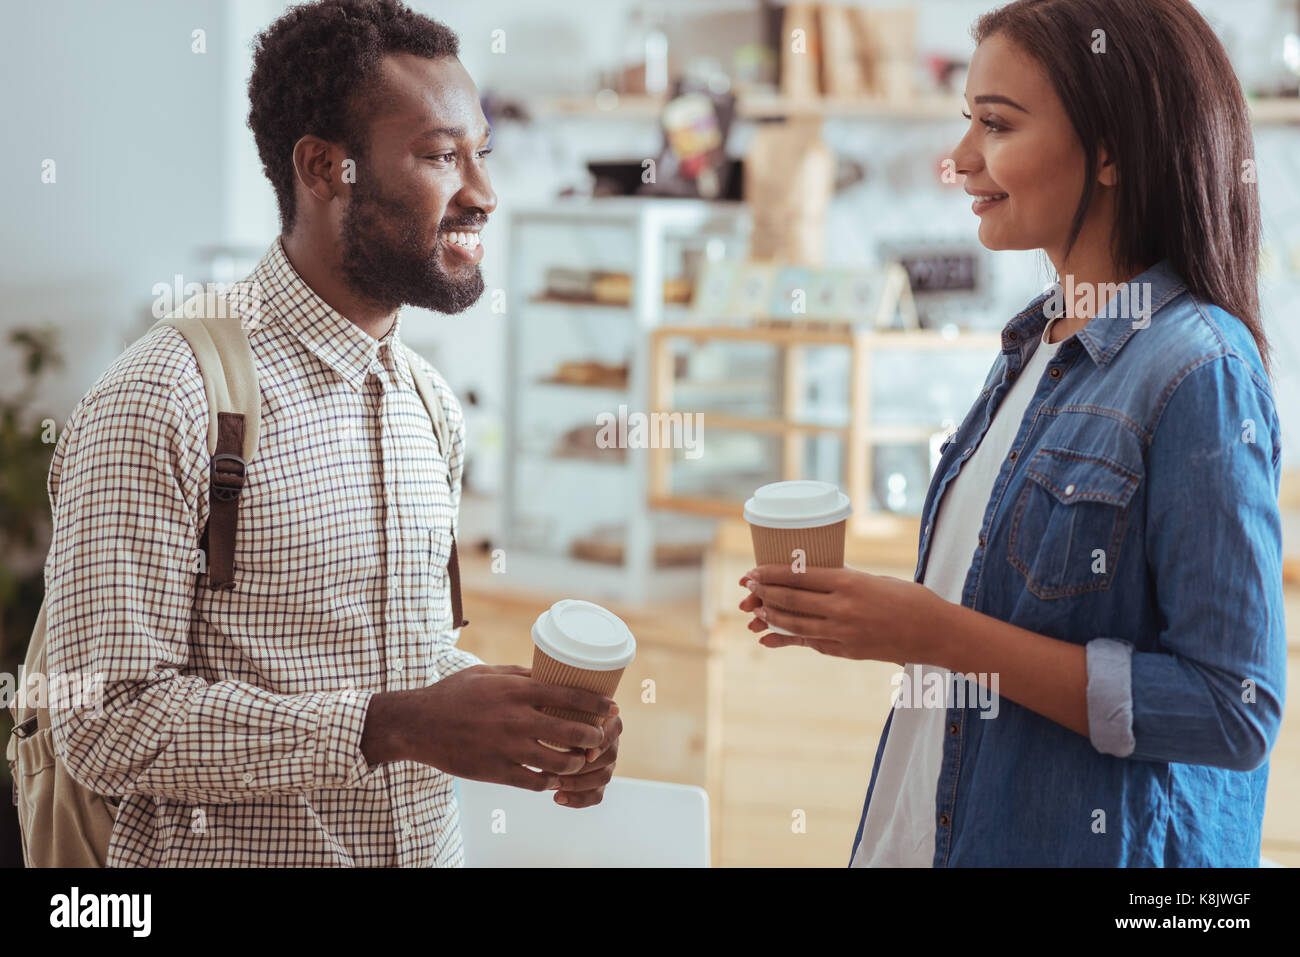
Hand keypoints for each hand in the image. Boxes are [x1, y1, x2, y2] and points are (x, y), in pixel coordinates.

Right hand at [362, 664, 618, 795]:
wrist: (417, 723)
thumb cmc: (453, 694)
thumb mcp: (487, 673)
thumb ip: (520, 675)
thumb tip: (550, 674)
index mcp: (515, 691)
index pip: (568, 696)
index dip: (595, 704)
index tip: (611, 708)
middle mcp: (515, 719)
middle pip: (570, 732)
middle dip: (593, 737)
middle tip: (600, 738)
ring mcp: (505, 747)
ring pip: (556, 762)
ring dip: (575, 763)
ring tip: (580, 761)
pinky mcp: (495, 771)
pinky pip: (533, 782)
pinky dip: (549, 781)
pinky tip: (553, 778)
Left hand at [552, 711, 621, 809]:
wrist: (545, 730)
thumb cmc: (551, 715)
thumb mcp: (556, 711)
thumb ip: (563, 715)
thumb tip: (565, 730)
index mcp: (607, 719)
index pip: (614, 731)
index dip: (603, 745)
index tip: (588, 755)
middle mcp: (611, 741)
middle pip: (610, 757)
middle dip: (583, 767)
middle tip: (558, 770)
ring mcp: (606, 763)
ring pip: (604, 778)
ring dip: (578, 784)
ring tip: (554, 784)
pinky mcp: (598, 781)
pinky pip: (596, 795)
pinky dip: (578, 799)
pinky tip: (558, 798)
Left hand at [737, 564, 946, 665]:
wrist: (935, 633)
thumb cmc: (907, 598)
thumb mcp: (872, 580)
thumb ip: (841, 581)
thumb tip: (809, 576)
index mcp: (849, 582)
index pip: (799, 575)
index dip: (771, 573)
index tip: (753, 571)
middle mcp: (842, 608)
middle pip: (791, 600)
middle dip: (764, 593)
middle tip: (747, 587)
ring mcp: (843, 633)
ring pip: (796, 624)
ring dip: (771, 617)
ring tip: (755, 611)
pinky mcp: (846, 650)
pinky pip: (810, 643)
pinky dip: (788, 638)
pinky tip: (771, 637)